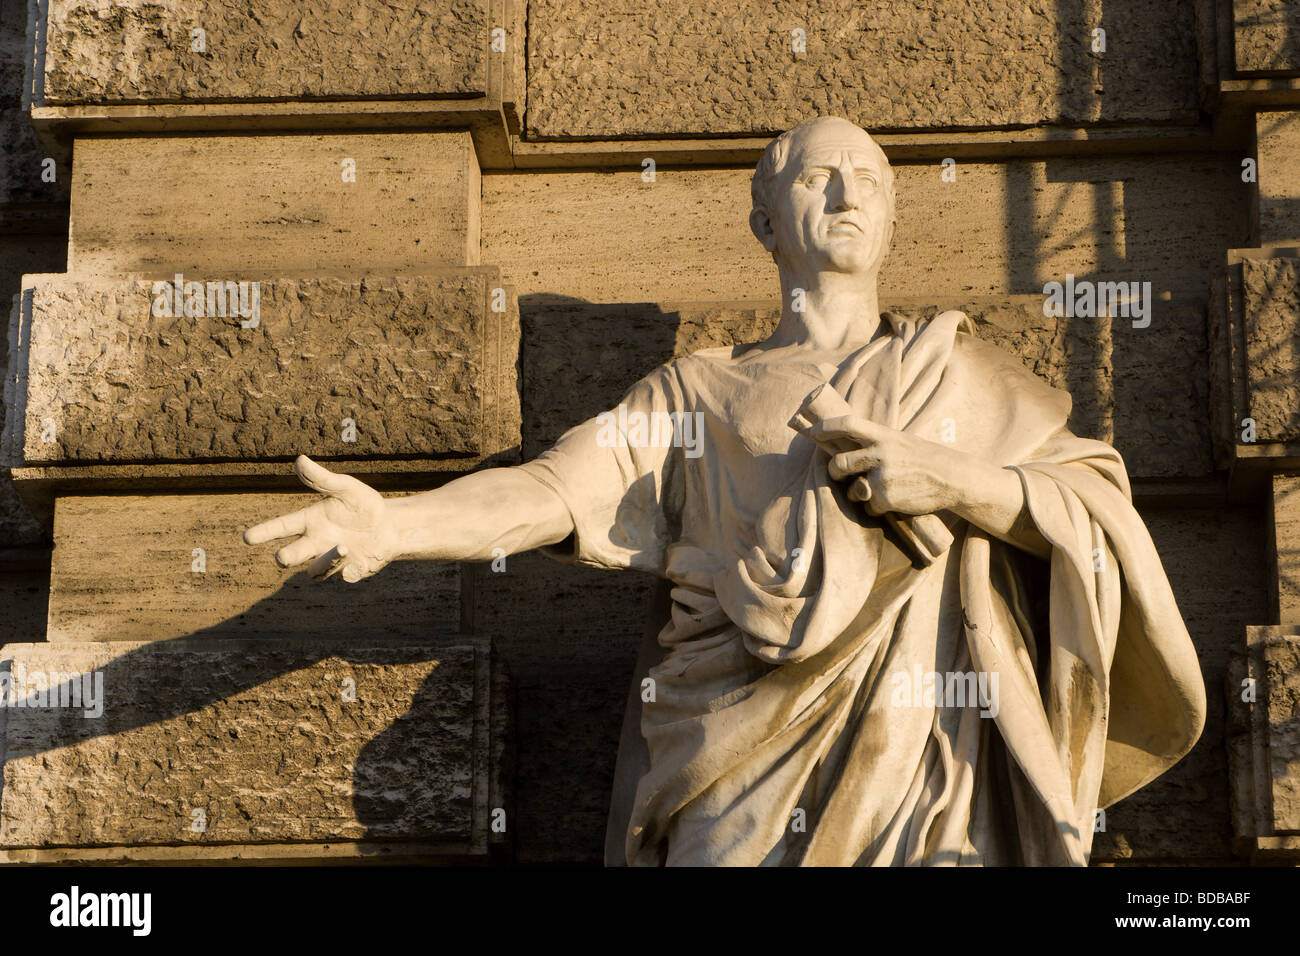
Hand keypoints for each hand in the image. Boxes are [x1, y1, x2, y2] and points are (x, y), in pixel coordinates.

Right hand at [243, 455, 397, 581]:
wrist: (390, 524)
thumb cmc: (363, 505)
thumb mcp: (345, 488)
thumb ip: (322, 478)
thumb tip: (299, 460)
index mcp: (310, 521)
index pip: (282, 527)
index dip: (264, 532)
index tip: (247, 538)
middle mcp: (316, 543)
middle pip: (292, 554)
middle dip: (285, 556)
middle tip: (282, 556)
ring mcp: (331, 559)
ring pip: (315, 569)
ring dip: (325, 561)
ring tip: (343, 547)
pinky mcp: (350, 571)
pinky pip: (344, 576)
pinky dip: (348, 571)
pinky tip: (357, 562)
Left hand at [807, 414, 967, 516]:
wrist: (952, 477)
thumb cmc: (924, 458)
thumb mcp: (901, 441)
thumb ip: (876, 442)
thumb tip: (847, 444)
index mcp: (884, 435)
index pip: (849, 424)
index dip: (827, 426)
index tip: (814, 431)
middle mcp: (881, 453)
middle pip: (840, 462)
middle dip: (834, 471)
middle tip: (836, 473)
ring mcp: (882, 477)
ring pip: (853, 489)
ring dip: (858, 493)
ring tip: (879, 490)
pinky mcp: (885, 498)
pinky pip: (869, 507)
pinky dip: (877, 507)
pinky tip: (894, 501)